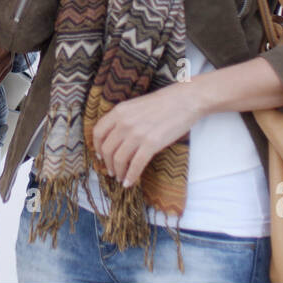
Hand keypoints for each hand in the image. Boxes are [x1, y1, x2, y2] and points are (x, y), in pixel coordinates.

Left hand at [91, 82, 205, 188]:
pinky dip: (131, 176)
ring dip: (118, 172)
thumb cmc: (163, 103)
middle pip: (107, 149)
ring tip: (120, 178)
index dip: (97, 147)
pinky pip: (136, 165)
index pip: (98, 132)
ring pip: (119, 159)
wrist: (185, 100)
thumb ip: (123, 119)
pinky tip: (130, 183)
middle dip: (108, 164)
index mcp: (119, 112)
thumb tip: (116, 139)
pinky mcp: (151, 144)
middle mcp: (124, 123)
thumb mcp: (136, 106)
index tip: (100, 156)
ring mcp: (137, 134)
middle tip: (112, 171)